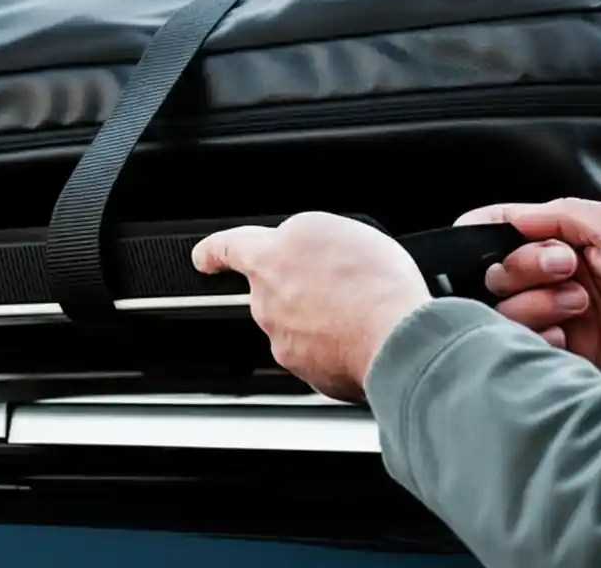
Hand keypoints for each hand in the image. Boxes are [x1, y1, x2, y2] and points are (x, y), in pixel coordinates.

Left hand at [191, 213, 431, 400]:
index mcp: (269, 261)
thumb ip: (302, 237)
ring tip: (361, 309)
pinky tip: (363, 335)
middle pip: (272, 289)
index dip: (214, 251)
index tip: (203, 258)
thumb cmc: (372, 283)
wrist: (396, 340)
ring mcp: (285, 341)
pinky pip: (317, 353)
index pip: (228, 248)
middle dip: (299, 286)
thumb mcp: (334, 228)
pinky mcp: (307, 371)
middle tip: (340, 282)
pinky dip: (336, 345)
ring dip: (322, 316)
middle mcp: (267, 303)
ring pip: (296, 323)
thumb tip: (296, 249)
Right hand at [456, 198, 600, 381]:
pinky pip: (531, 346)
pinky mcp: (573, 349)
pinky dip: (541, 338)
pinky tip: (569, 332)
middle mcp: (555, 275)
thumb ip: (556, 218)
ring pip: (508, 311)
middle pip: (498, 274)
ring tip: (579, 303)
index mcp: (562, 238)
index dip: (480, 233)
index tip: (474, 237)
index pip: (501, 230)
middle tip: (566, 268)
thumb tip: (507, 217)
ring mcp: (562, 312)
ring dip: (536, 305)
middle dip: (524, 269)